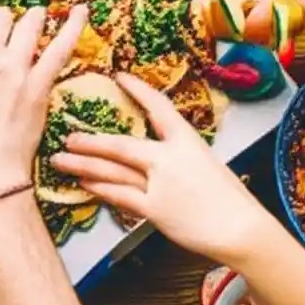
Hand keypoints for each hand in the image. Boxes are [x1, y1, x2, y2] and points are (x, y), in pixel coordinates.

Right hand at [0, 5, 87, 198]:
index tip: (0, 25)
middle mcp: (4, 59)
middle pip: (20, 21)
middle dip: (24, 18)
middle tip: (26, 23)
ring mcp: (27, 73)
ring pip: (40, 30)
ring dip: (47, 18)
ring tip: (69, 9)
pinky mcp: (44, 88)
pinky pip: (62, 51)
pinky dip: (73, 29)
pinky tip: (82, 14)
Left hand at [50, 73, 270, 266]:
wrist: (241, 227)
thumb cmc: (232, 201)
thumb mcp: (209, 167)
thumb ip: (183, 161)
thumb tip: (164, 162)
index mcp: (188, 141)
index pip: (159, 108)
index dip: (138, 91)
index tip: (120, 77)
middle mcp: (170, 158)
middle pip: (121, 145)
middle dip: (91, 140)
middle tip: (69, 134)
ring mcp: (160, 184)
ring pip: (113, 170)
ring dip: (85, 164)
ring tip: (63, 159)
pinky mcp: (155, 210)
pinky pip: (120, 196)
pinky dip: (100, 188)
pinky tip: (84, 183)